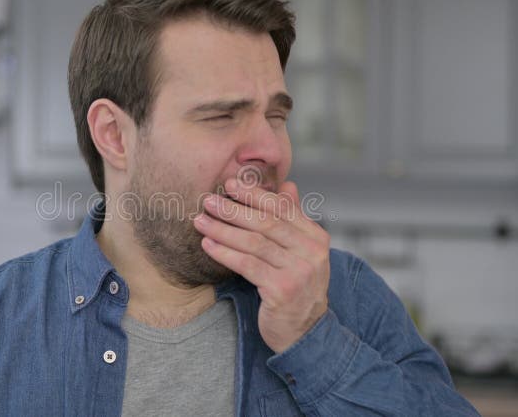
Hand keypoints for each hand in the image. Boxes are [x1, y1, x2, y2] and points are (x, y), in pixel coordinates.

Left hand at [193, 178, 330, 352]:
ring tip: (201, 221)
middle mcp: (312, 252)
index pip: (282, 208)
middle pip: (266, 223)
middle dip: (233, 209)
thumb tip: (287, 185)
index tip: (230, 184)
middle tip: (208, 200)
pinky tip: (208, 245)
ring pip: (254, 243)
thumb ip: (293, 220)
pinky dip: (225, 253)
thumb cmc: (296, 287)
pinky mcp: (282, 289)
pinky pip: (247, 265)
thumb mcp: (300, 252)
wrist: (304, 332)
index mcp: (316, 237)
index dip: (255, 194)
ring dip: (223, 230)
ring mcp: (299, 271)